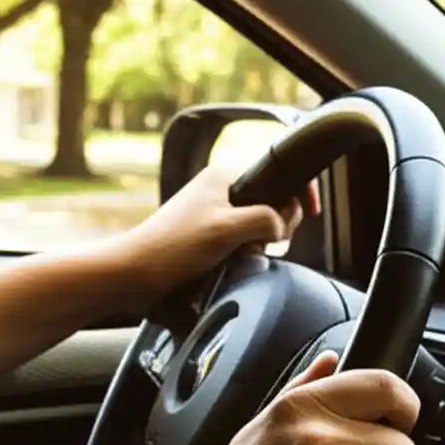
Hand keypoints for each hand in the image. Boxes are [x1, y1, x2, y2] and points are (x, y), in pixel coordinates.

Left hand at [109, 164, 303, 309]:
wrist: (135, 273)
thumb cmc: (173, 247)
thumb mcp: (228, 229)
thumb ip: (266, 220)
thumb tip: (283, 226)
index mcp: (225, 173)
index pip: (277, 171)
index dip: (299, 190)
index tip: (309, 212)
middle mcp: (221, 187)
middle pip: (273, 199)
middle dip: (280, 222)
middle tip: (268, 242)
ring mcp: (215, 211)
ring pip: (260, 221)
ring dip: (262, 241)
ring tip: (246, 254)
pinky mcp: (210, 233)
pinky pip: (244, 238)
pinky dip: (248, 250)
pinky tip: (238, 262)